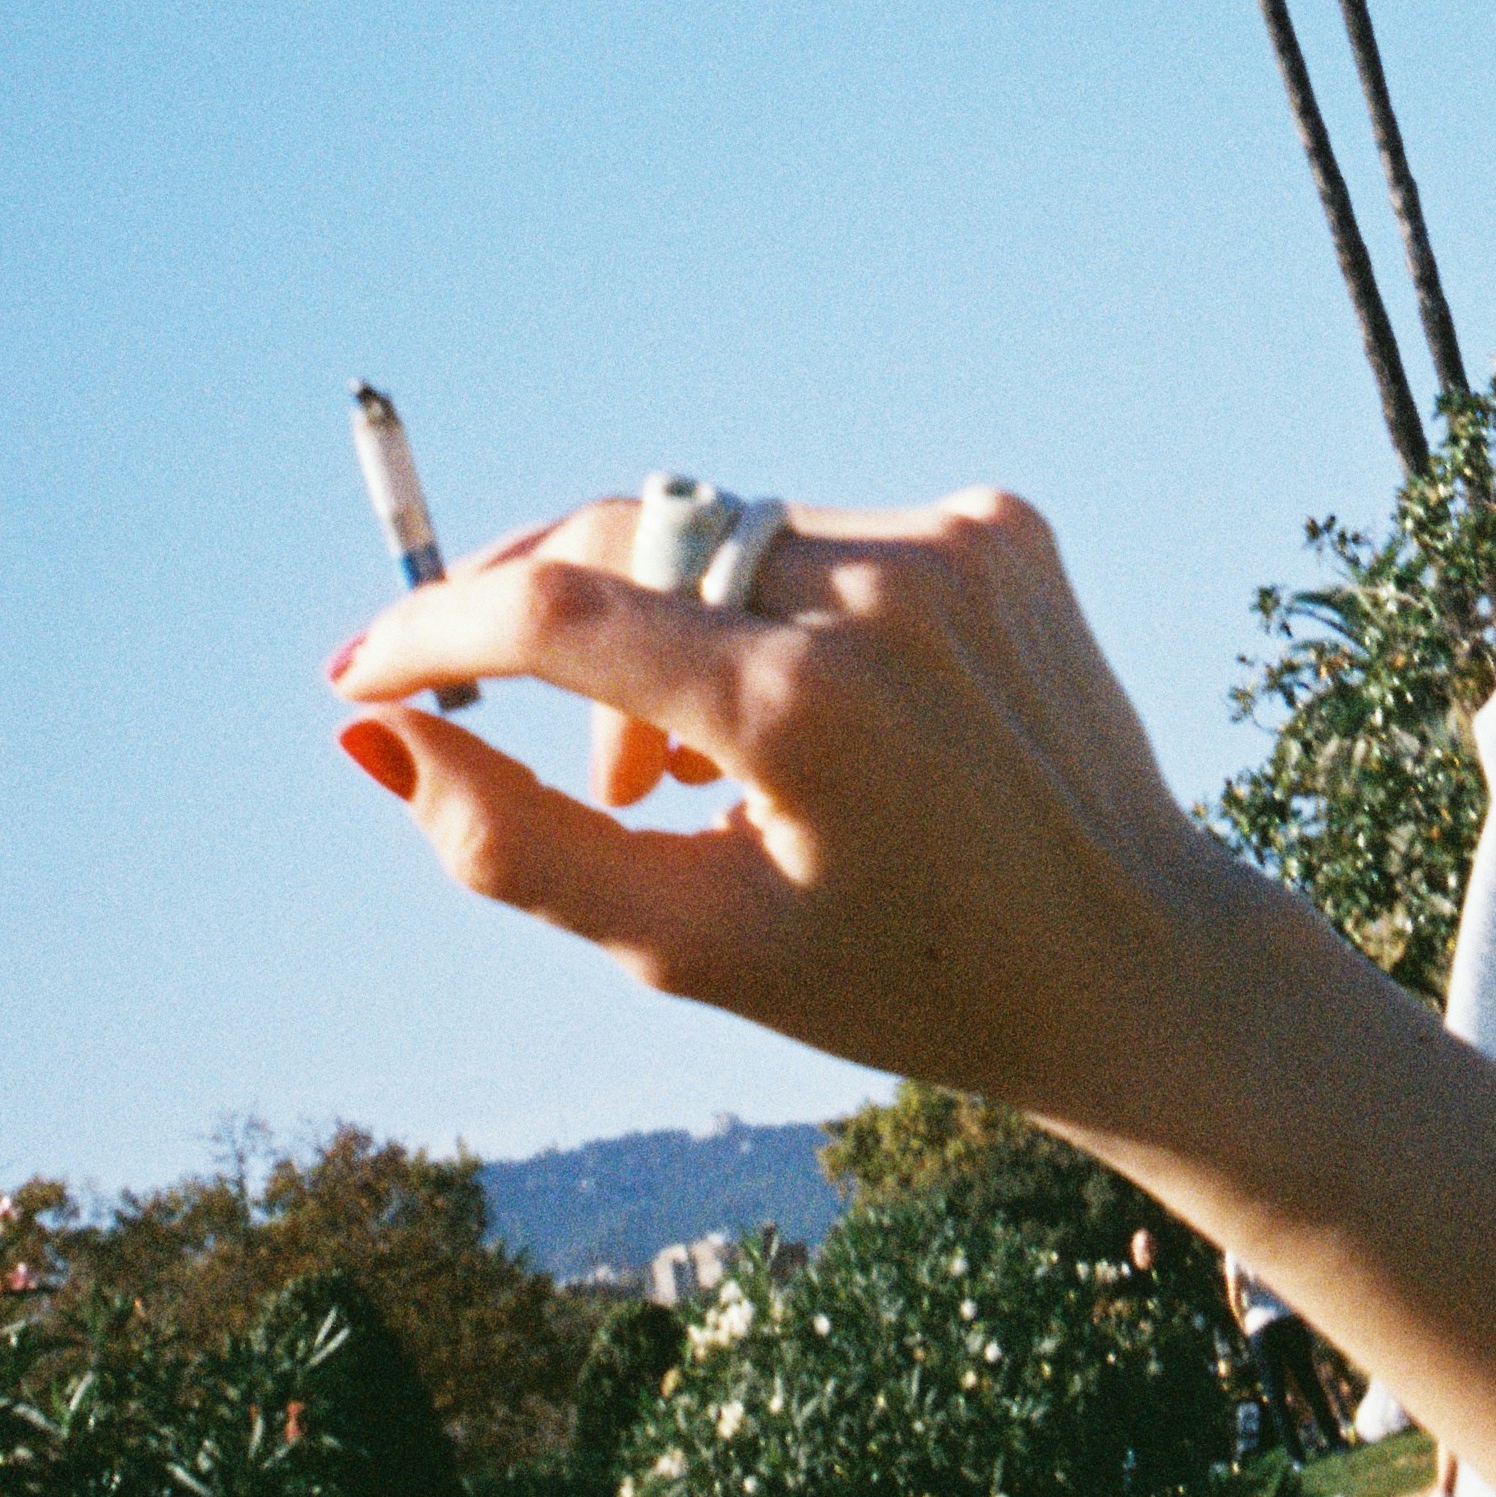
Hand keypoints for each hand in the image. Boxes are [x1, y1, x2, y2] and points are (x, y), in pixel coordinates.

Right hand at [330, 487, 1248, 1146]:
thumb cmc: (901, 977)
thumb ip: (512, 844)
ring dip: (660, 631)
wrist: (1137, 955)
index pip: (556, 609)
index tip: (359, 672)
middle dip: (530, 619)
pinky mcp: (998, 519)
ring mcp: (952, 538)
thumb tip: (370, 735)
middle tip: (486, 720)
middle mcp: (880, 590)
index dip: (431, 632)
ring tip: (684, 778)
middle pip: (626, 539)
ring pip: (716, 533)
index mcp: (803, 705)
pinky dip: (769, 608)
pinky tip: (802, 723)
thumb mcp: (686, 946)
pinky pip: (819, 532)